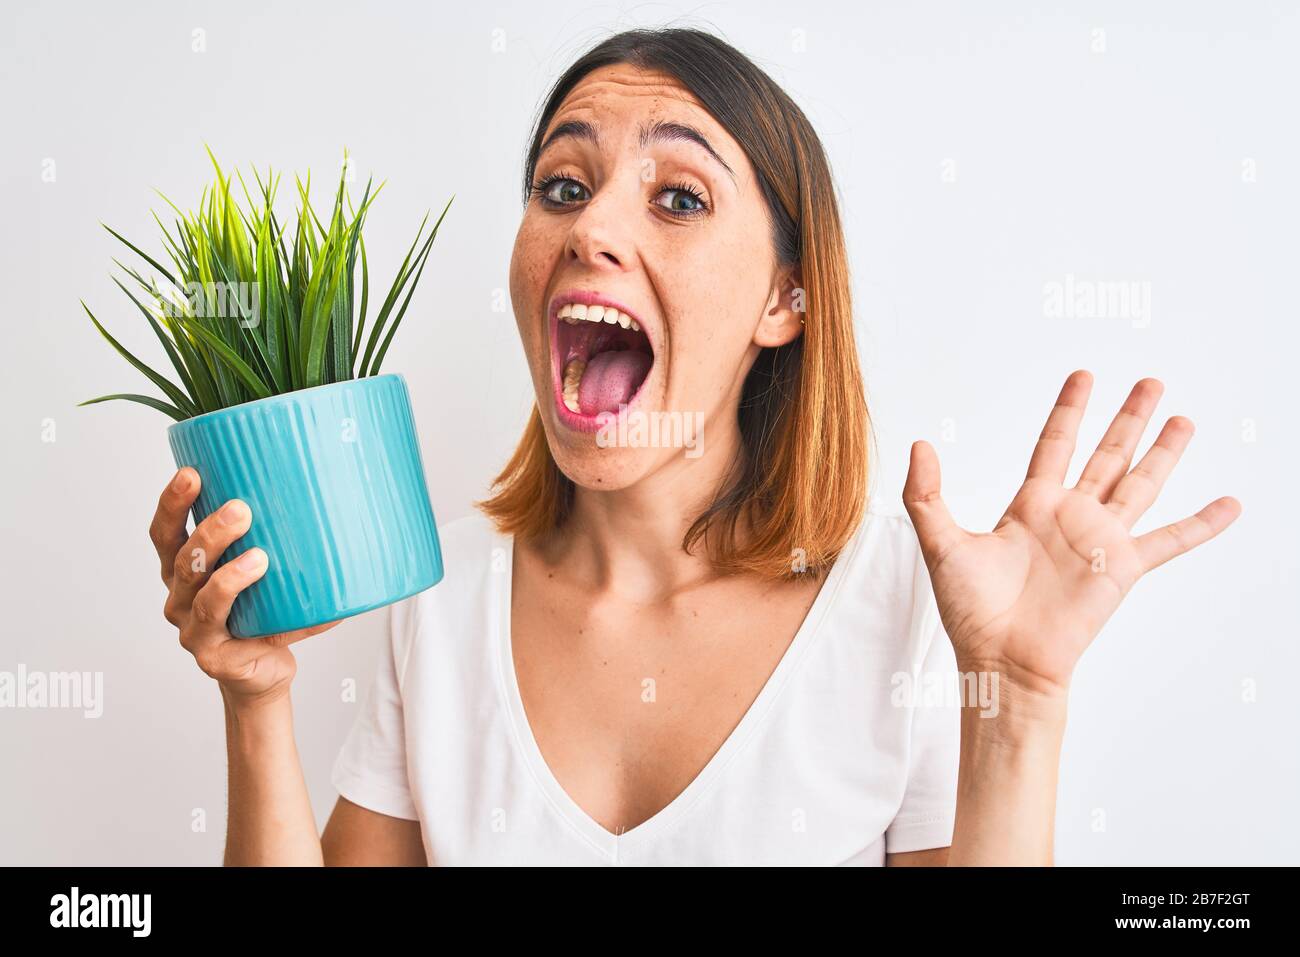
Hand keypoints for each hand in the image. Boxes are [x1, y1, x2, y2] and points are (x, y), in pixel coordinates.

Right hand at [150, 467, 340, 704]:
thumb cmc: (259, 608)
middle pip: (185, 563)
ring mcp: (196, 633)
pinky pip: (253, 636)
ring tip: (260, 558)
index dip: (172, 504)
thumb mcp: (256, 569)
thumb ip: (271, 538)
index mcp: (182, 571)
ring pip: (208, 601)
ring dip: (231, 577)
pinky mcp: (218, 660)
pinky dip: (288, 623)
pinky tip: (319, 612)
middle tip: (240, 510)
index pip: (165, 534)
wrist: (262, 672)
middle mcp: (180, 599)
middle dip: (209, 534)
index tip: (191, 474)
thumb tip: (334, 494)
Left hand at [903, 371, 1239, 701]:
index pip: (1054, 444)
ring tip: (1183, 420)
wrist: (1002, 661)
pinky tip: (1229, 504)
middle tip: (1151, 381)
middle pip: (1107, 454)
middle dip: (1128, 418)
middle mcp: (1070, 517)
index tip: (1084, 376)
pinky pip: (1170, 541)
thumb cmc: (970, 612)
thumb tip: (920, 445)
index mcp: (1030, 506)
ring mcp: (1100, 541)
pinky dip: (1202, 524)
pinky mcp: (1123, 569)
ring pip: (1140, 484)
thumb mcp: (940, 544)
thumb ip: (927, 494)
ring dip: (1164, 453)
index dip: (1070, 410)